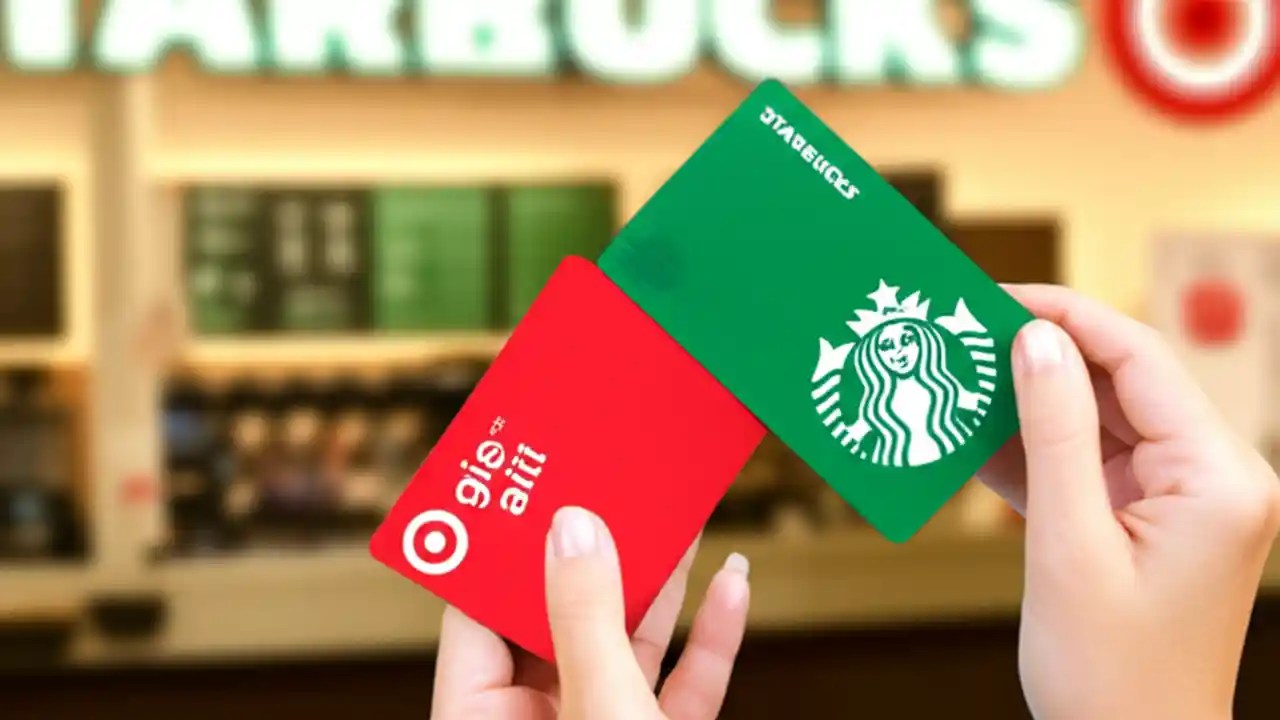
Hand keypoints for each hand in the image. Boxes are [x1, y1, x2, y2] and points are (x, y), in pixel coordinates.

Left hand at [431, 507, 750, 718]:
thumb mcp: (601, 706)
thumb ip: (587, 619)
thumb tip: (574, 527)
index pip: (479, 618)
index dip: (506, 550)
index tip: (535, 487)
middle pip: (562, 621)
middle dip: (598, 555)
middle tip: (615, 487)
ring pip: (628, 646)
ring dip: (663, 584)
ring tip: (679, 517)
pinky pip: (681, 685)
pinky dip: (709, 641)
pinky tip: (730, 586)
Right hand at [981, 285, 1279, 719]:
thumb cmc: (1112, 675)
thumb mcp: (1069, 545)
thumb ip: (1054, 432)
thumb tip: (1034, 339)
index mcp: (1217, 477)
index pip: (1139, 360)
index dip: (1065, 316)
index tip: (995, 295)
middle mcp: (1212, 478)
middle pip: (1120, 382)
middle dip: (1040, 355)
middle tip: (964, 333)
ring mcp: (1180, 500)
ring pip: (1098, 419)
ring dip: (1030, 402)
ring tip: (960, 377)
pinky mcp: (1146, 522)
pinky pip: (1087, 464)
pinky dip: (1035, 451)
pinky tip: (977, 438)